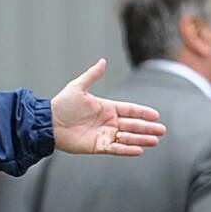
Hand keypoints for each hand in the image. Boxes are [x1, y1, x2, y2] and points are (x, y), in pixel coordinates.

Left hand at [51, 57, 165, 155]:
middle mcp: (108, 122)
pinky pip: (115, 148)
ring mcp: (103, 135)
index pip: (130, 110)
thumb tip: (103, 61)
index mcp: (106, 107)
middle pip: (132, 125)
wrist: (49, 123)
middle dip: (147, 128)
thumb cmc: (62, 105)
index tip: (156, 115)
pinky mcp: (97, 147)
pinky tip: (139, 150)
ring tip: (155, 141)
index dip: (143, 113)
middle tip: (162, 131)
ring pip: (127, 138)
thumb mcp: (78, 87)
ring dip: (141, 139)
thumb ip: (93, 75)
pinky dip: (127, 150)